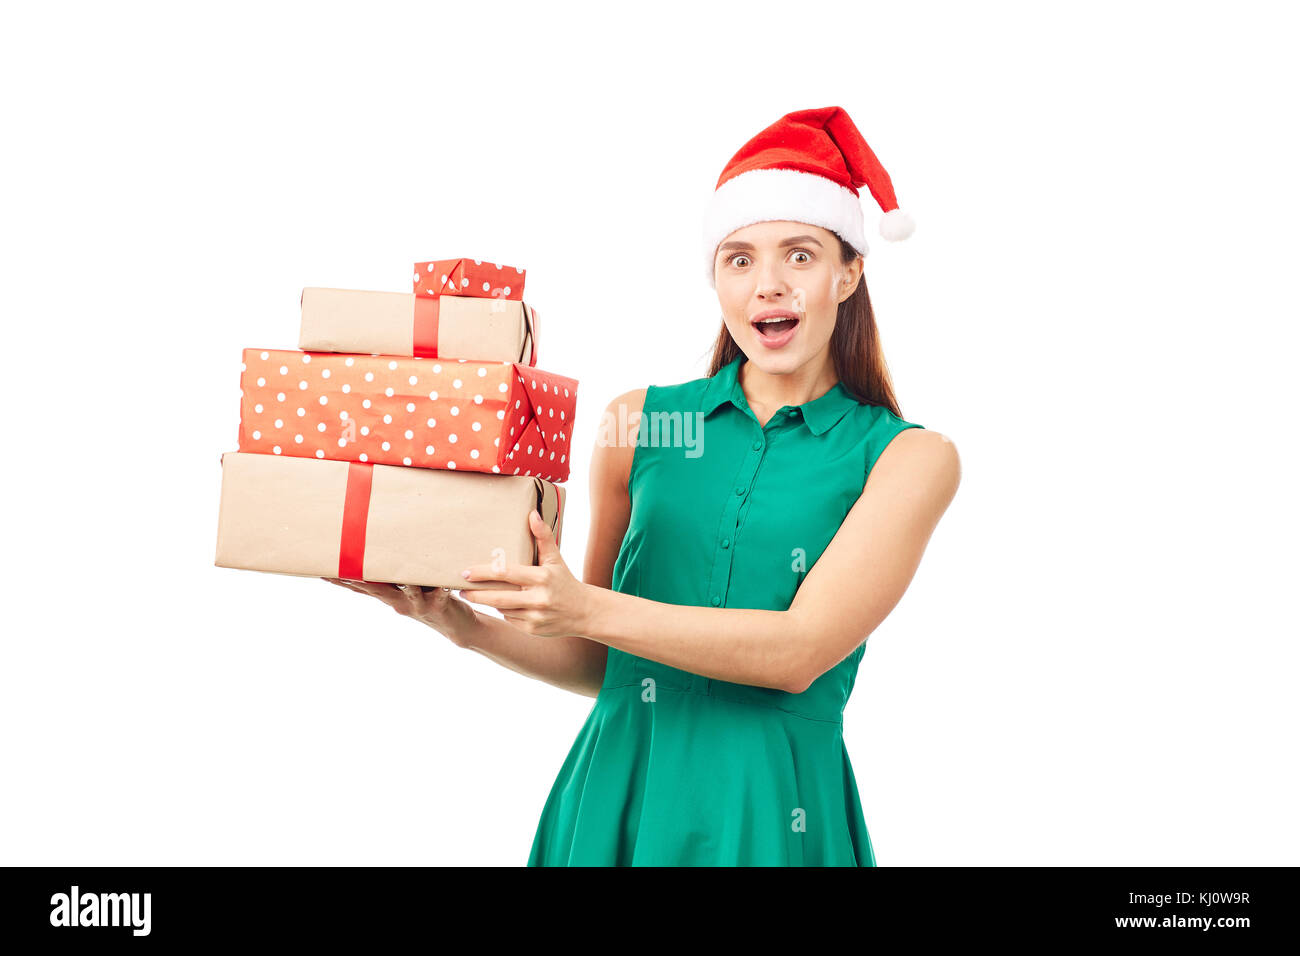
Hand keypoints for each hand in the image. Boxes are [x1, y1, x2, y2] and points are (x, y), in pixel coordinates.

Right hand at [321, 577, 480, 647]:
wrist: (456, 627)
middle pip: (376, 589)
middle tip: (342, 568)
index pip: (361, 587)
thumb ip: (394, 575)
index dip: (342, 580)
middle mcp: (399, 602)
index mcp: (390, 596)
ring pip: (408, 591)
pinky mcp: (439, 606)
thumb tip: (381, 552)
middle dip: (360, 579)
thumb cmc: (431, 599)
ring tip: (395, 573)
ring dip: (402, 583)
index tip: (321, 571)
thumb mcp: (408, 587)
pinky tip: (442, 585)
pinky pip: (439, 595)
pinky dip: (440, 589)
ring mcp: (418, 605)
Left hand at [458, 509, 591, 637]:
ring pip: (502, 609)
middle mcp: (538, 598)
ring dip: (488, 602)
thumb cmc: (565, 581)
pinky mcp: (532, 629)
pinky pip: (509, 619)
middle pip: (498, 597)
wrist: (584, 612)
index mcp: (542, 577)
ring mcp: (534, 616)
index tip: (466, 572)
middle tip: (460, 589)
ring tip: (474, 595)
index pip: (506, 573)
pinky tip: (503, 605)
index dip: (483, 573)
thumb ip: (543, 537)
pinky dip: (504, 612)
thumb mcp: (555, 559)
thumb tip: (532, 514)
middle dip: (475, 594)